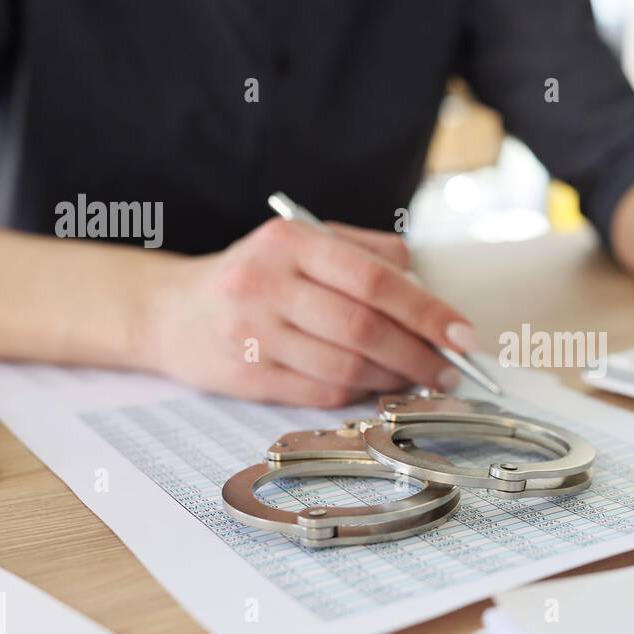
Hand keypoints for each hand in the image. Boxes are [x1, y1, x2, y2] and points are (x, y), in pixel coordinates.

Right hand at [144, 217, 476, 405]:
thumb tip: (426, 287)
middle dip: (418, 353)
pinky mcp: (248, 377)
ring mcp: (253, 334)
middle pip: (363, 327)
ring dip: (394, 377)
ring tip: (419, 377)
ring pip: (346, 366)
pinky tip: (376, 384)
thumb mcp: (304, 242)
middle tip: (451, 369)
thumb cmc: (258, 275)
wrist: (171, 311)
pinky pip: (322, 391)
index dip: (425, 310)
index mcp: (289, 242)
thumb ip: (366, 253)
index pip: (373, 278)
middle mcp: (266, 285)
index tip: (462, 334)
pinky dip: (361, 391)